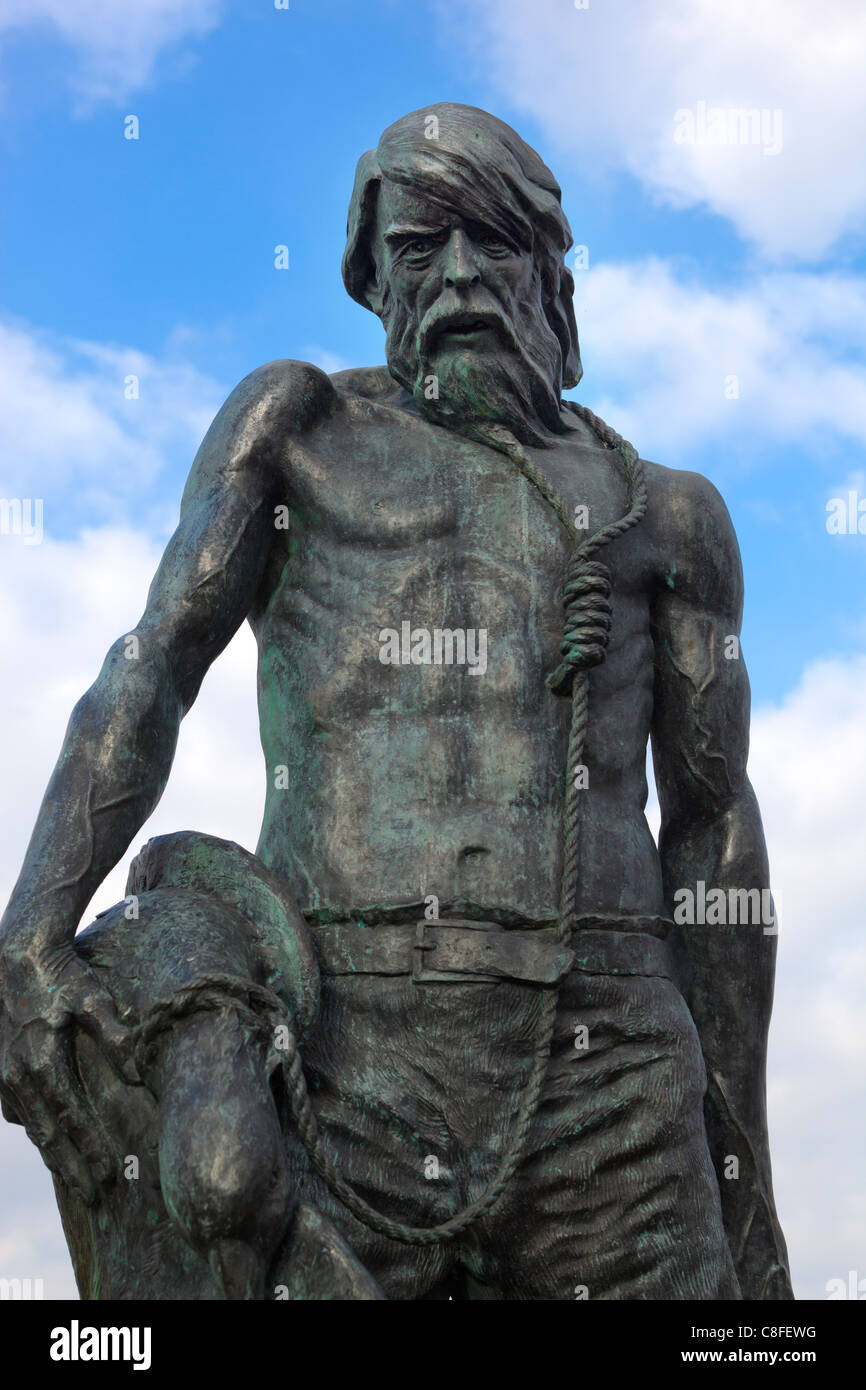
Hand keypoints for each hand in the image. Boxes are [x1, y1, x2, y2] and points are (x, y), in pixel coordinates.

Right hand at [0, 934, 137, 1203]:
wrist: (18, 948)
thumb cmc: (62, 971)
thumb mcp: (93, 998)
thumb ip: (115, 1036)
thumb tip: (138, 1074)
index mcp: (42, 1061)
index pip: (69, 1121)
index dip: (88, 1153)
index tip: (107, 1179)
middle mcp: (16, 1073)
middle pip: (47, 1134)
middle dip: (72, 1166)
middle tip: (95, 1193)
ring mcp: (0, 1070)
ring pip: (28, 1122)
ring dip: (51, 1148)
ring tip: (73, 1169)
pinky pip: (11, 1105)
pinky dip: (30, 1122)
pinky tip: (43, 1129)